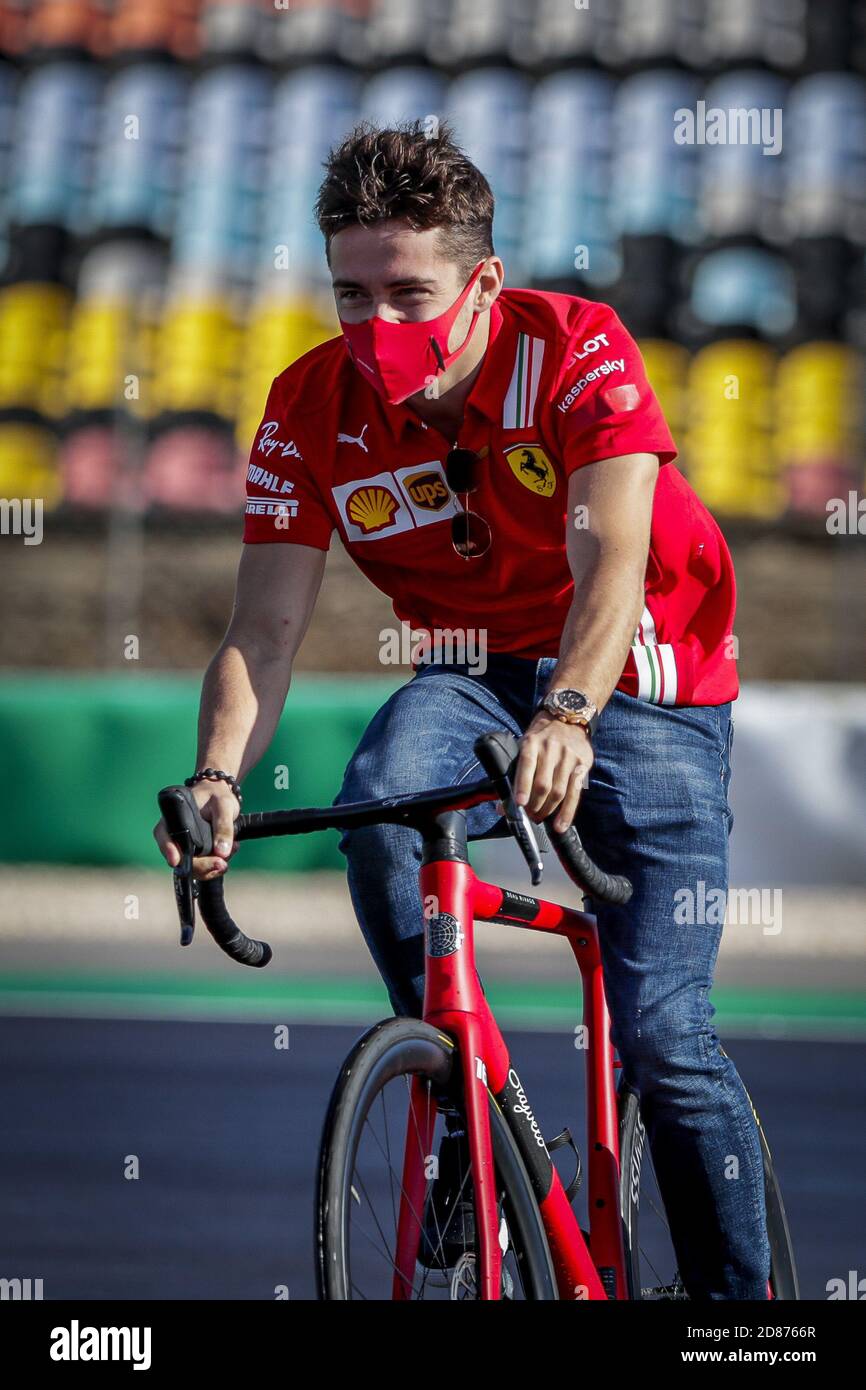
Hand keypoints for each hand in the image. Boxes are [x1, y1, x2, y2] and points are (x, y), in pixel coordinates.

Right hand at [152, 780, 240, 879]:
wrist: (222, 798)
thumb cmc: (217, 796)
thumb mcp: (224, 806)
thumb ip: (223, 826)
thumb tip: (222, 853)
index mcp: (173, 818)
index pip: (163, 835)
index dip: (168, 849)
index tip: (176, 860)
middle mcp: (175, 835)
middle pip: (179, 858)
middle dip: (201, 866)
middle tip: (222, 864)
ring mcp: (185, 847)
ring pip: (192, 867)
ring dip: (211, 868)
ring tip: (233, 850)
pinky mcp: (196, 854)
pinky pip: (202, 867)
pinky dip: (216, 865)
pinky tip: (230, 852)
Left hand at [513, 714, 593, 831]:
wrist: (568, 717)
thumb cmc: (541, 736)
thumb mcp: (525, 744)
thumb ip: (516, 770)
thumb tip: (502, 803)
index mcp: (532, 742)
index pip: (526, 765)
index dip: (523, 786)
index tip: (518, 803)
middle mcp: (551, 749)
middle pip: (543, 784)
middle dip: (534, 805)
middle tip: (528, 816)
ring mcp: (568, 757)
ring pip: (558, 791)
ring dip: (547, 810)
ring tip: (539, 818)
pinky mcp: (582, 764)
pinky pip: (575, 793)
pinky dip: (567, 812)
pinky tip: (560, 825)